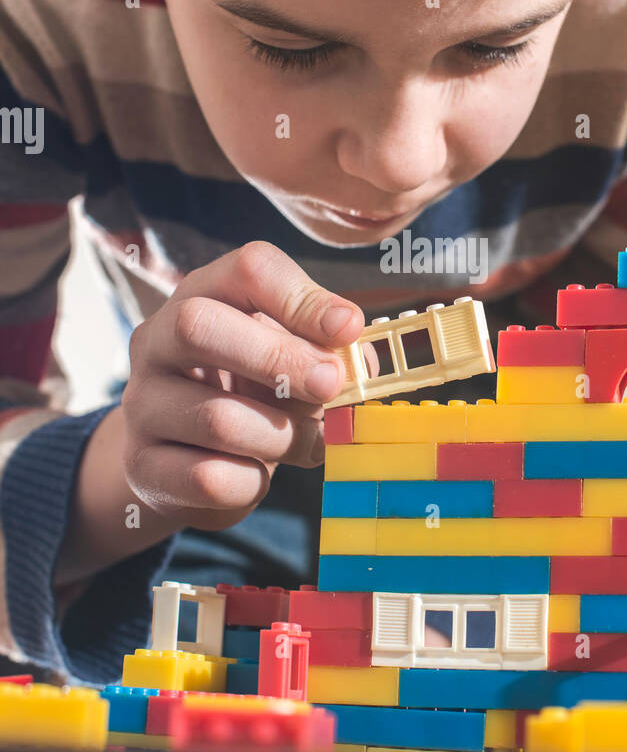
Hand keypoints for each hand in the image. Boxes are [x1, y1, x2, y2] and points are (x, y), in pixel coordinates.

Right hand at [119, 241, 364, 529]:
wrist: (182, 464)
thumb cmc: (250, 396)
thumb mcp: (288, 362)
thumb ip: (326, 354)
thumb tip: (359, 362)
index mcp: (202, 296)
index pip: (246, 269)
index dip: (302, 296)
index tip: (348, 328)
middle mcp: (157, 341)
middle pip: (198, 325)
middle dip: (279, 358)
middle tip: (331, 386)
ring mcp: (142, 405)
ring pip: (216, 417)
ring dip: (282, 437)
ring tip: (309, 443)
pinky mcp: (143, 467)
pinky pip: (209, 477)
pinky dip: (252, 482)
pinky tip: (258, 474)